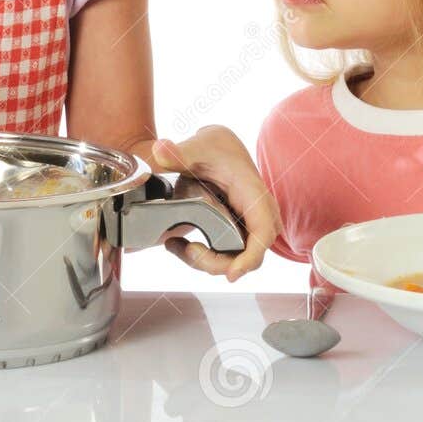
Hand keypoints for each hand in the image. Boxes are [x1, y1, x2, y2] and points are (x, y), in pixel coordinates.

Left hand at [150, 125, 281, 282]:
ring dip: (207, 261)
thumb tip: (159, 150)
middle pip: (250, 254)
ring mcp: (249, 225)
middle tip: (187, 249)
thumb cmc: (215, 147)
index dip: (250, 257)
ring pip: (237, 258)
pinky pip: (228, 253)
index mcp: (253, 193)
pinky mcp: (238, 231)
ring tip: (176, 245)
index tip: (231, 275)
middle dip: (218, 263)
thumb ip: (177, 152)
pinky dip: (205, 256)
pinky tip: (179, 244)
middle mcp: (258, 214)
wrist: (219, 147)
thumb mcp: (196, 147)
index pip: (263, 232)